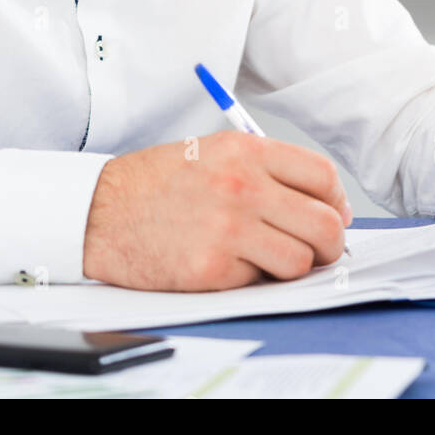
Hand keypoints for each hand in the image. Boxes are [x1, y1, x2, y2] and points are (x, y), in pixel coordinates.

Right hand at [81, 130, 352, 290]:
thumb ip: (265, 170)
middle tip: (314, 250)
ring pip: (301, 261)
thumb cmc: (156, 183)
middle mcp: (242, 185)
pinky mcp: (212, 269)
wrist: (98, 212)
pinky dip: (253, 280)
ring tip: (268, 260)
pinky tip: (229, 265)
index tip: (331, 214)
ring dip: (292, 267)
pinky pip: (261, 283)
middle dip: (328, 243)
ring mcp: (228, 228)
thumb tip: (324, 204)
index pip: (322, 176)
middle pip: (324, 223)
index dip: (335, 201)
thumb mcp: (211, 152)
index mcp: (245, 151)